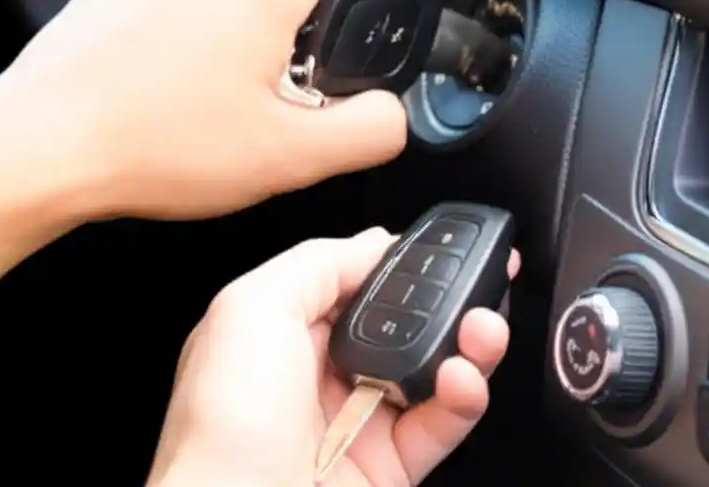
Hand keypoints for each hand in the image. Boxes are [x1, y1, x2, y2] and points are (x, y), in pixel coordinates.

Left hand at [0, 0, 406, 219]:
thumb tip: (389, 115)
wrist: (39, 146)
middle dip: (314, 27)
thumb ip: (372, 131)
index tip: (354, 58)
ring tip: (226, 95)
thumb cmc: (152, 146)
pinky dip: (204, 27)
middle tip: (286, 94)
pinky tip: (181, 85)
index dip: (380, 8)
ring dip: (257, 27)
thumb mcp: (292, 157)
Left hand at [146, 228, 520, 486]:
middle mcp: (322, 377)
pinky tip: (463, 377)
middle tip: (485, 278)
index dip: (402, 262)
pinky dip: (465, 396)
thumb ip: (318, 264)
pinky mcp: (391, 467)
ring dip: (471, 343)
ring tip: (484, 328)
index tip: (446, 245)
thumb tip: (375, 245)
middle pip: (405, 324)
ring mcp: (359, 423)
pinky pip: (443, 422)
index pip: (356, 284)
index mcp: (282, 334)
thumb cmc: (223, 424)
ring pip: (435, 370)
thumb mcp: (250, 307)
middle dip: (450, 299)